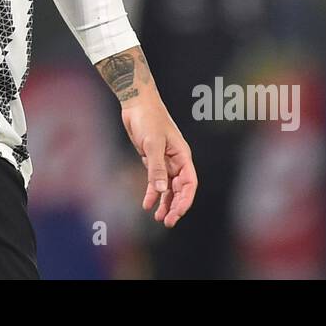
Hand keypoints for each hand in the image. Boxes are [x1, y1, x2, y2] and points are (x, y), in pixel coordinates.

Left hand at [121, 97, 196, 227]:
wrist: (136, 103)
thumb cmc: (149, 118)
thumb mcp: (153, 143)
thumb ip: (157, 168)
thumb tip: (162, 191)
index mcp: (182, 156)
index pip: (189, 183)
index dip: (185, 200)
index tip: (178, 213)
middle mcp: (176, 161)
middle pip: (180, 188)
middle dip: (175, 206)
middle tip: (167, 222)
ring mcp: (164, 161)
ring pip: (168, 187)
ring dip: (164, 202)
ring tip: (159, 218)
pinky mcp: (152, 159)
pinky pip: (155, 181)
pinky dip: (152, 193)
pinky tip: (147, 204)